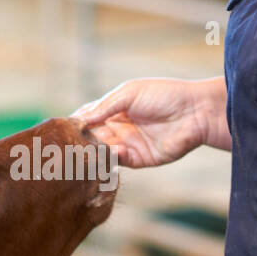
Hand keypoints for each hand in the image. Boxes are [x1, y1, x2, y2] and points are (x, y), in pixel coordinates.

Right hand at [70, 77, 228, 167]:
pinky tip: (112, 150)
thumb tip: (81, 118)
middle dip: (80, 141)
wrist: (195, 112)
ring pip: (103, 152)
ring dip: (94, 151)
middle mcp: (118, 128)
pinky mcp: (140, 159)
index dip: (74, 123)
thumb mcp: (130, 93)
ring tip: (87, 149)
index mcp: (114, 109)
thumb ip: (105, 106)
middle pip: (91, 137)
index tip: (61, 128)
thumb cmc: (164, 95)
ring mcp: (128, 144)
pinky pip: (120, 162)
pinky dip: (112, 158)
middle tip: (68, 145)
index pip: (87, 118)